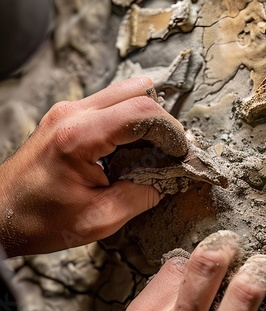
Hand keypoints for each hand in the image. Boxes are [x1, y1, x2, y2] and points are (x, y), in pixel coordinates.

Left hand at [0, 77, 186, 256]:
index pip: (141, 112)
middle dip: (162, 119)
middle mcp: (71, 114)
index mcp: (78, 137)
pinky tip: (130, 150)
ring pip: (122, 92)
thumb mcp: (99, 219)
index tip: (181, 153)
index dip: (170, 131)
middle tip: (171, 150)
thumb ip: (140, 196)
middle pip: (135, 90)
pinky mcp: (65, 117)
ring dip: (144, 117)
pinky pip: (107, 105)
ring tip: (153, 151)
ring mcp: (66, 111)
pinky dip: (127, 121)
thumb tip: (168, 181)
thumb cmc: (39, 221)